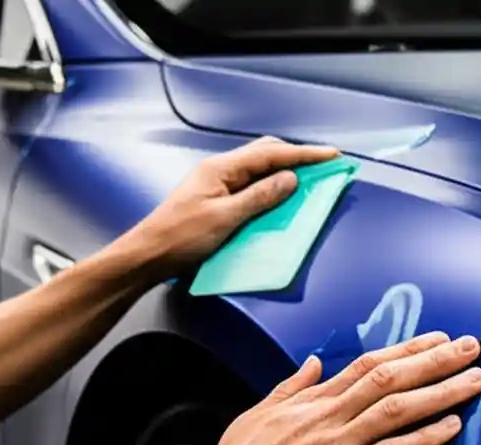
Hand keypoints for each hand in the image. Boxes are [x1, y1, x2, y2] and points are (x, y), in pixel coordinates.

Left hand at [121, 136, 338, 279]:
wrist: (149, 255)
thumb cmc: (182, 237)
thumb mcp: (225, 218)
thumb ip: (260, 197)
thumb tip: (290, 179)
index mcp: (221, 168)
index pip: (270, 154)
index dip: (303, 154)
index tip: (331, 155)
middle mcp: (220, 170)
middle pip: (265, 154)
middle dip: (296, 156)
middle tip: (324, 164)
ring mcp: (218, 183)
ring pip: (259, 169)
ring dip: (285, 170)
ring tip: (310, 177)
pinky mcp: (218, 199)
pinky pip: (252, 185)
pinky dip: (272, 186)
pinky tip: (282, 194)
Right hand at [176, 332, 480, 444]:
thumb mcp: (257, 416)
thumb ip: (290, 388)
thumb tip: (311, 363)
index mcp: (308, 403)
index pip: (366, 365)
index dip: (406, 349)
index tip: (437, 340)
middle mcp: (325, 418)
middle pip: (388, 377)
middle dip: (434, 360)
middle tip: (470, 348)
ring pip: (396, 409)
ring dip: (440, 392)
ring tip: (472, 381)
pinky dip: (423, 438)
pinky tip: (449, 427)